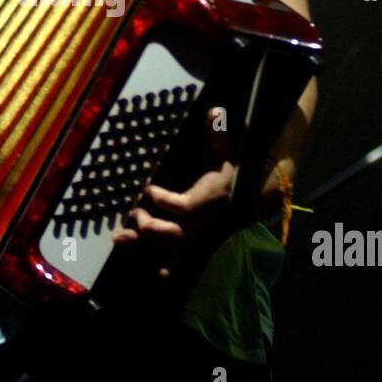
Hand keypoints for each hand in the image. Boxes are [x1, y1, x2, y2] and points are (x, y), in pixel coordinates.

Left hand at [111, 106, 235, 278]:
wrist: (261, 196)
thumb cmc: (238, 169)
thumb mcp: (232, 151)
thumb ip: (221, 135)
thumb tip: (214, 111)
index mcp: (213, 197)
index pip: (185, 206)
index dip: (164, 200)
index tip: (148, 189)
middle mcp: (208, 219)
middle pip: (176, 234)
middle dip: (151, 227)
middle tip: (134, 214)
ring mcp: (202, 232)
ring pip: (172, 245)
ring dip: (145, 243)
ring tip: (120, 236)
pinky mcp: (198, 238)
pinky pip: (176, 253)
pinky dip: (162, 262)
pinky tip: (146, 269)